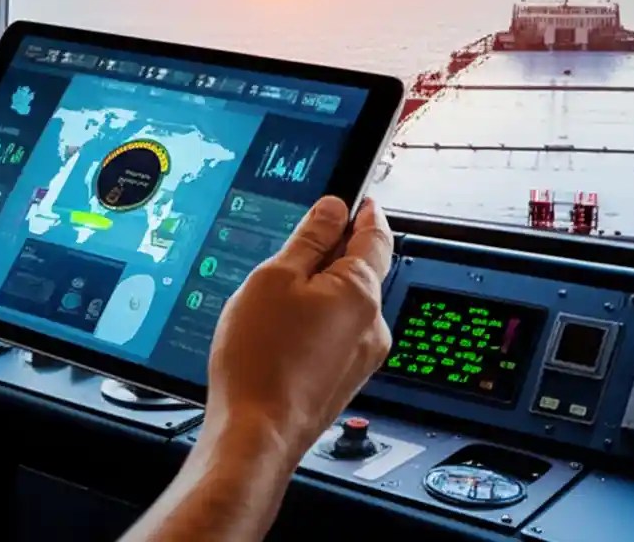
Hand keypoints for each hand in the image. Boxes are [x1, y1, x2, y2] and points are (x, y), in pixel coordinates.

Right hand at [203, 195, 393, 462]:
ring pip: (346, 305)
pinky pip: (337, 335)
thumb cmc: (260, 361)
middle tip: (291, 252)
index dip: (366, 211)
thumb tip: (333, 208)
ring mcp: (362, 356)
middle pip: (361, 270)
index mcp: (361, 291)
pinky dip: (316, 324)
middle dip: (331, 256)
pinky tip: (280, 335)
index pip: (376, 235)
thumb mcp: (274, 278)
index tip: (358, 199)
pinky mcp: (345, 379)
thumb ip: (309, 238)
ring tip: (274, 304)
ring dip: (320, 293)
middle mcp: (373, 324)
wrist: (256, 434)